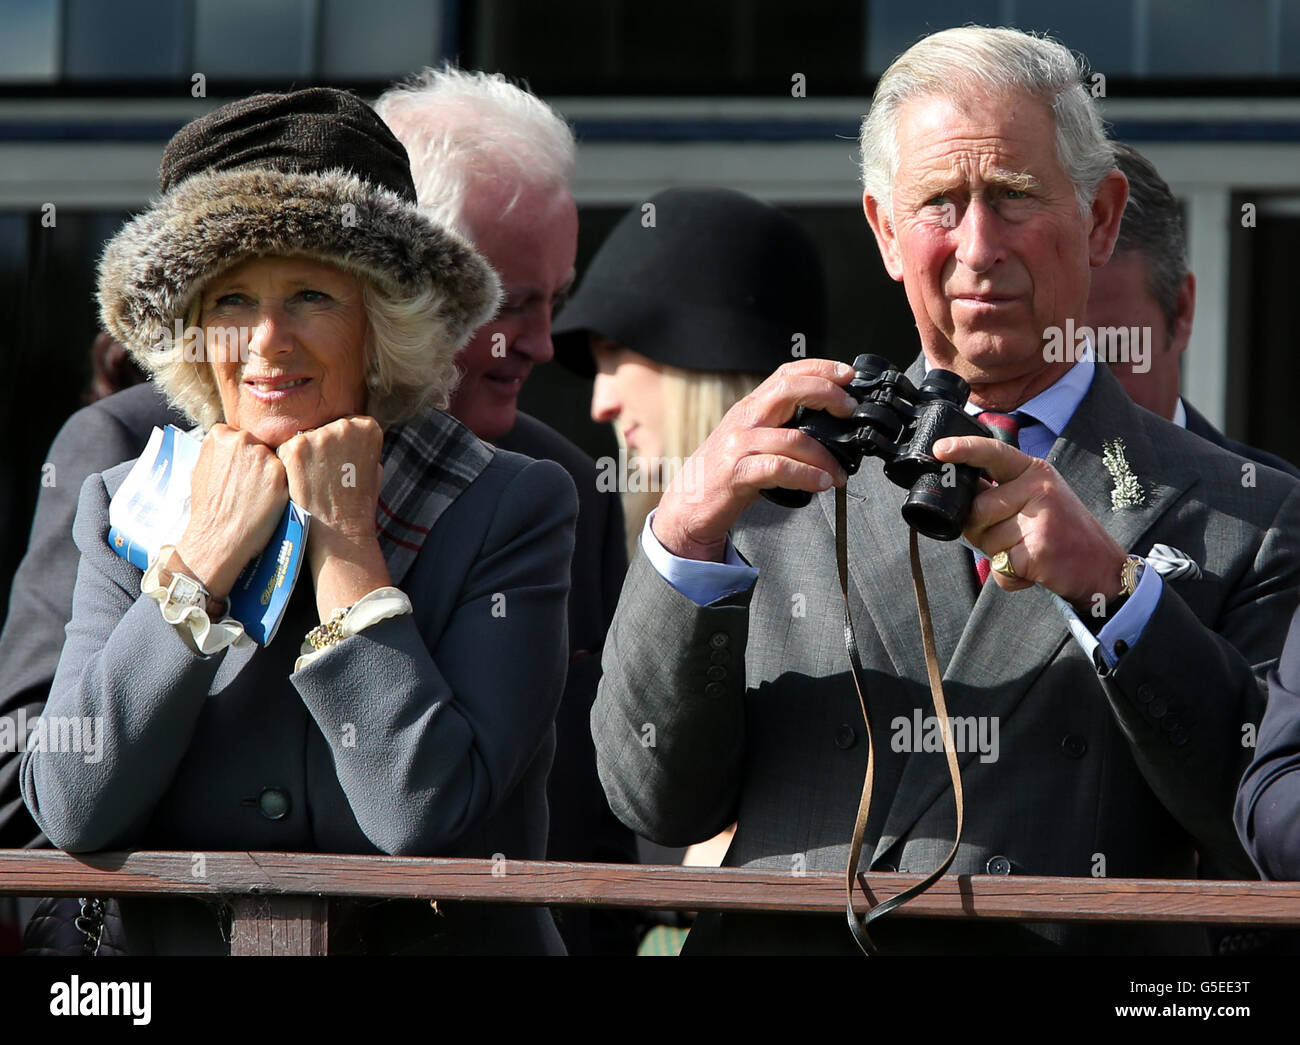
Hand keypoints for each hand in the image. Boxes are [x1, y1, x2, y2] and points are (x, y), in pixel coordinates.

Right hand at [176, 424, 288, 598]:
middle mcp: (242, 439)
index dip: (243, 456)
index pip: (241, 436)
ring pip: (274, 458)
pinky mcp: (279, 472)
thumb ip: (218, 452)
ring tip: (259, 495)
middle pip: (259, 444)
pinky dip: (281, 486)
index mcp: (220, 435)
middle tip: (252, 485)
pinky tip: (270, 500)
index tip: (242, 471)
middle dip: (258, 462)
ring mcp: (262, 455)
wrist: (218, 537)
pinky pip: (286, 474)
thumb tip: (229, 445)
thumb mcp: (201, 470)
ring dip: (271, 473)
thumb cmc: (208, 508)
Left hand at [275, 415, 389, 618]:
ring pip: (304, 437)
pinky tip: (298, 482)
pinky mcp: (295, 448)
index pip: (346, 423)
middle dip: (320, 447)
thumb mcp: (373, 468)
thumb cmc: (357, 504)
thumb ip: (360, 445)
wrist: (340, 533)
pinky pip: (286, 449)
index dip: (339, 446)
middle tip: (322, 476)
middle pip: (324, 428)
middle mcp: (345, 426)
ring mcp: (320, 435)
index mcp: (368, 427)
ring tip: (312, 482)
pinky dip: (288, 465)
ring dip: (303, 455)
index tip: (340, 467)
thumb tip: (345, 433)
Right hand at [652, 359, 858, 560]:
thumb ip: (782, 430)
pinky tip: (820, 484)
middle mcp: (745, 420)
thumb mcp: (753, 442)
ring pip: (792, 438)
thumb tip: (830, 430)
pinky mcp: (736, 473)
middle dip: (826, 394)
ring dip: (825, 457)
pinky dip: (806, 476)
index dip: (819, 368)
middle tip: (849, 411)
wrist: (688, 506)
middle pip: (789, 389)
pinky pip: (779, 468)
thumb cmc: (725, 475)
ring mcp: (738, 445)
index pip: (787, 373)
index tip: (847, 374)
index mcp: (751, 408)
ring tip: (839, 474)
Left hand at [933, 435, 1127, 611]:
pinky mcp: (1038, 550)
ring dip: (998, 555)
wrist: (1102, 567)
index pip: (994, 453)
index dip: (964, 450)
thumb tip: (959, 494)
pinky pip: (999, 568)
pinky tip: (1031, 569)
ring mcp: (1040, 519)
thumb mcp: (1038, 498)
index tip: (940, 450)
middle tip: (1014, 537)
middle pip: (976, 510)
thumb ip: (1001, 493)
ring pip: (985, 542)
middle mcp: (1038, 489)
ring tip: (1028, 551)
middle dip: (981, 531)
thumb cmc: (1062, 532)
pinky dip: (1009, 577)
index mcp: (1035, 472)